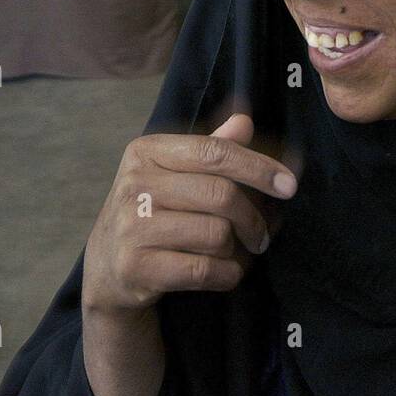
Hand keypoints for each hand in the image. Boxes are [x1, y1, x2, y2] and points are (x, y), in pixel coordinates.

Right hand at [83, 114, 297, 317]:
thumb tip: (245, 121)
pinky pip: (203, 270)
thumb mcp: (172, 174)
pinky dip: (227, 274)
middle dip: (253, 218)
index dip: (258, 167)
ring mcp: (131, 227)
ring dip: (238, 249)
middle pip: (221, 194)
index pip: (214, 152)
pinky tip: (225, 272)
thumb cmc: (150, 213)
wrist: (107, 269)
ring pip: (216, 234)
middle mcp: (134, 184)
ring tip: (235, 253)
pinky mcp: (136, 267)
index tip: (289, 185)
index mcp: (146, 151)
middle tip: (263, 235)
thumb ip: (209, 148)